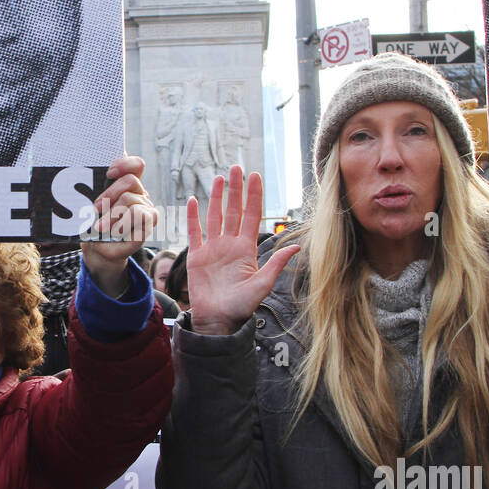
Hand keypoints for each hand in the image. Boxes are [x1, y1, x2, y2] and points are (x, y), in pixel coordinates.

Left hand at [81, 155, 157, 296]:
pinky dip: (123, 223)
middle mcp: (139, 193)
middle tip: (95, 208)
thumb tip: (86, 176)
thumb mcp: (91, 204)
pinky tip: (115, 231)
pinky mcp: (149, 222)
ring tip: (101, 226)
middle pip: (131, 180)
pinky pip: (139, 215)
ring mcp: (146, 207)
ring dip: (112, 214)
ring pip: (131, 199)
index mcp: (127, 184)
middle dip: (110, 194)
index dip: (125, 163)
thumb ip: (95, 190)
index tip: (109, 172)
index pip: (135, 165)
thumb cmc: (94, 223)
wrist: (98, 248)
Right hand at [187, 166, 298, 334]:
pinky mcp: (196, 256)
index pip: (252, 216)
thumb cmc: (242, 306)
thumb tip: (296, 247)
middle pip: (233, 211)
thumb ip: (275, 263)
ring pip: (215, 216)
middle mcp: (230, 245)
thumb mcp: (263, 284)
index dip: (254, 196)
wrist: (218, 320)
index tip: (255, 176)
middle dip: (236, 189)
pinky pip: (194, 232)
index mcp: (247, 249)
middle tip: (236, 168)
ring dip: (217, 197)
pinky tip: (194, 200)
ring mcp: (212, 249)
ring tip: (219, 178)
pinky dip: (193, 217)